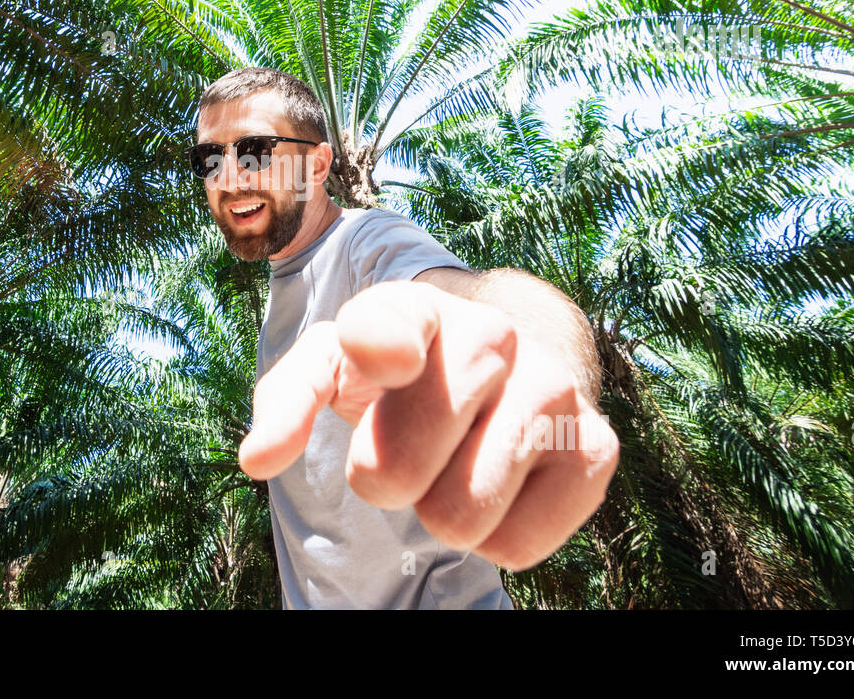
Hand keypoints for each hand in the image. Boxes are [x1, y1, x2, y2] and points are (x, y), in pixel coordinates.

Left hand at [238, 280, 618, 570]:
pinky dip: (495, 539)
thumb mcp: (333, 369)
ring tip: (453, 468)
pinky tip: (500, 487)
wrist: (505, 368)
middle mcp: (489, 335)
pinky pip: (518, 544)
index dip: (384, 345)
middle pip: (401, 468)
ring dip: (440, 514)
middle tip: (404, 454)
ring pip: (460, 516)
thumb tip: (256, 460)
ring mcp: (552, 387)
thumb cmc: (400, 374)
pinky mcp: (597, 447)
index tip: (385, 357)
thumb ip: (287, 401)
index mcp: (412, 310)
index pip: (390, 324)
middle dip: (385, 481)